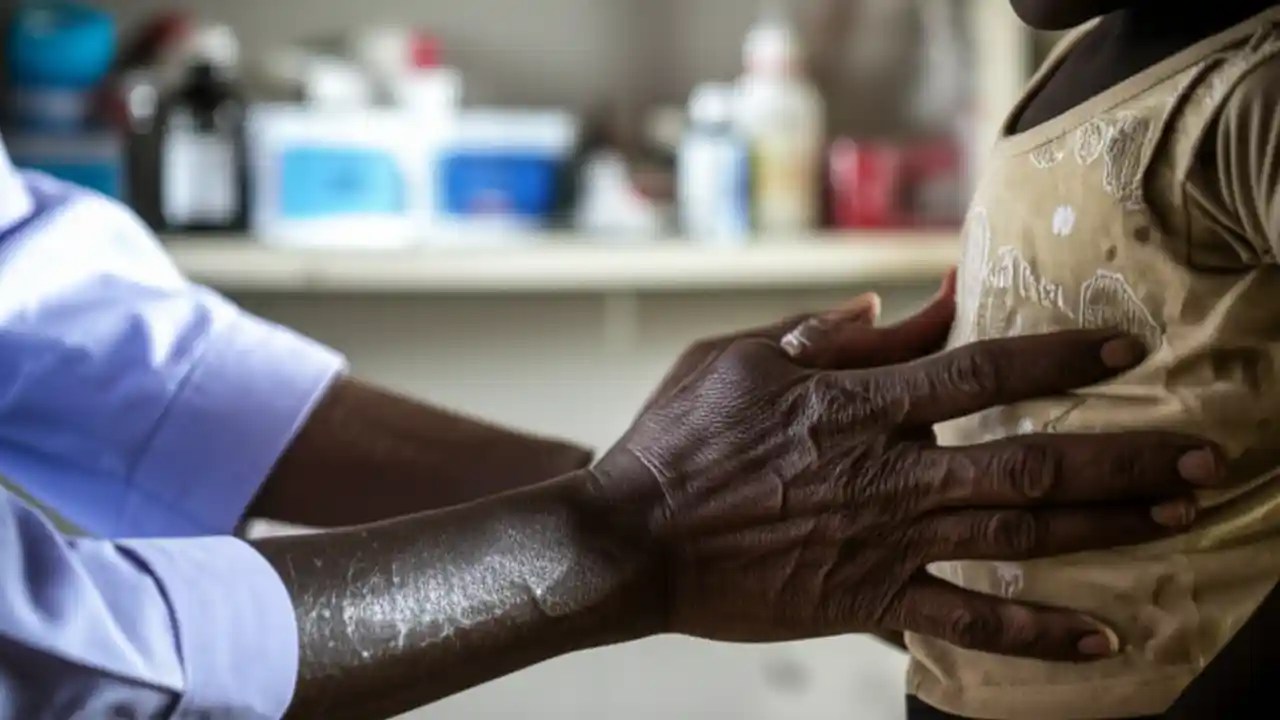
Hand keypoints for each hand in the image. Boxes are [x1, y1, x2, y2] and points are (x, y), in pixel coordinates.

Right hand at [589, 276, 1226, 660]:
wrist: (630, 538)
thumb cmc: (679, 438)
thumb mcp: (742, 354)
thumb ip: (834, 329)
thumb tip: (913, 296)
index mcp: (855, 401)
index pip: (981, 368)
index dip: (1061, 354)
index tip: (1124, 346)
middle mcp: (886, 470)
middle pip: (1029, 461)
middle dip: (1124, 456)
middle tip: (1202, 453)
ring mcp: (881, 541)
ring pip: (1016, 537)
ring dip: (1107, 528)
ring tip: (1179, 517)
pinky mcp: (864, 600)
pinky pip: (963, 620)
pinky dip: (1033, 631)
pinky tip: (1099, 634)